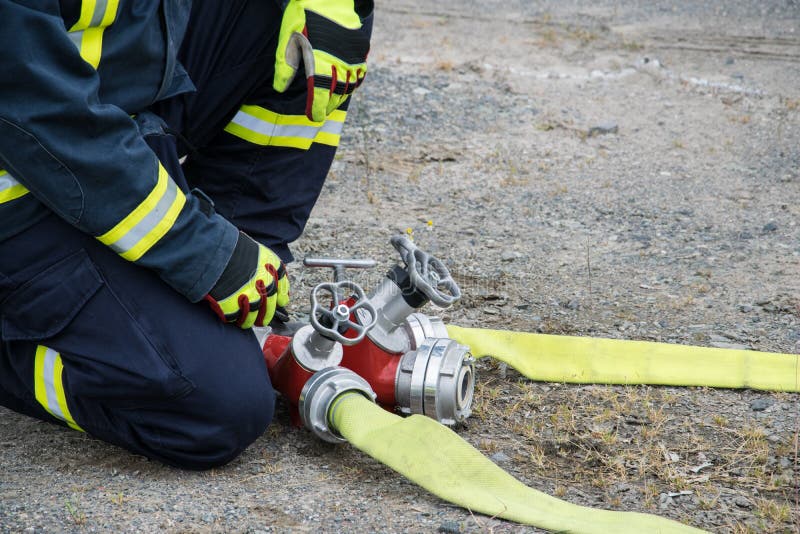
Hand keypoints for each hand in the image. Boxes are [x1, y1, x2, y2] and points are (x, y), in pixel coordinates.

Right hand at [205, 233, 289, 328]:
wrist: (211, 250)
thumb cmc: (231, 247)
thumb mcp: (254, 250)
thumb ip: (262, 264)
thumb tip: (265, 278)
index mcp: (271, 267)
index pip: (282, 285)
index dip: (281, 295)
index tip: (281, 302)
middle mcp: (265, 283)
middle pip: (269, 303)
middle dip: (267, 313)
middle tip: (263, 320)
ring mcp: (249, 296)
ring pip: (253, 313)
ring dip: (250, 319)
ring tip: (247, 323)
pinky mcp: (231, 305)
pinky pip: (234, 316)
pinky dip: (234, 319)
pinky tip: (233, 319)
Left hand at [273, 0, 372, 121]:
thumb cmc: (304, 13)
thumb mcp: (289, 37)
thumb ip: (285, 64)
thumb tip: (280, 87)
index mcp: (320, 61)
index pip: (321, 95)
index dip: (318, 109)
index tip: (314, 117)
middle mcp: (340, 62)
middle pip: (337, 93)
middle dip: (329, 105)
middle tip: (321, 110)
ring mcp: (353, 56)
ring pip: (350, 85)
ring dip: (341, 95)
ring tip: (333, 100)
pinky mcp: (360, 49)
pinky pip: (360, 72)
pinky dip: (354, 82)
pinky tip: (347, 85)